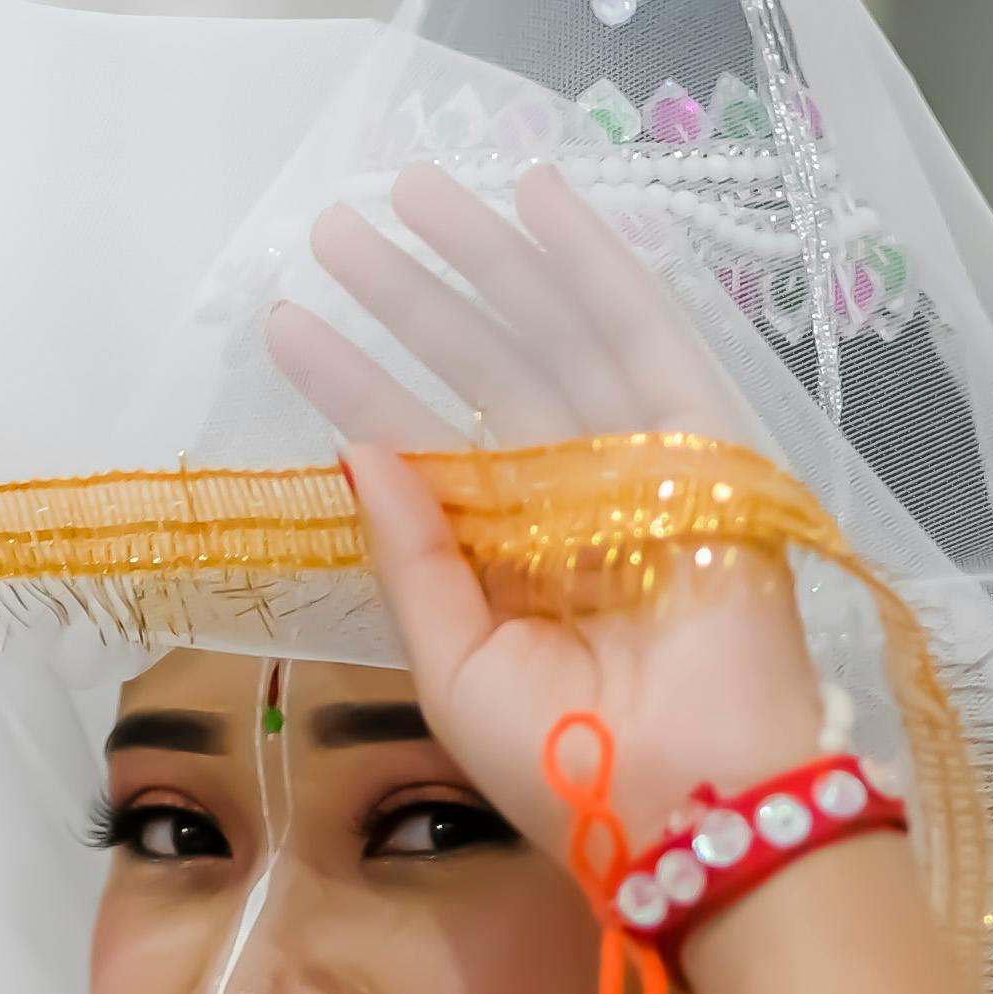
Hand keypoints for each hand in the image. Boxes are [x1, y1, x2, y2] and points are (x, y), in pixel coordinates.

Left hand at [267, 162, 822, 852]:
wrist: (692, 804)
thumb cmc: (571, 766)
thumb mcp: (455, 667)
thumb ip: (410, 558)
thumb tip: (355, 447)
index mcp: (513, 562)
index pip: (427, 448)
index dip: (360, 383)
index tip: (288, 323)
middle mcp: (572, 502)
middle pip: (484, 374)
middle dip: (411, 299)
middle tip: (335, 228)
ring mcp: (638, 466)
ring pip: (550, 336)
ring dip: (485, 259)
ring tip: (410, 188)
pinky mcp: (704, 445)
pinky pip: (641, 335)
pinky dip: (593, 263)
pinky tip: (538, 197)